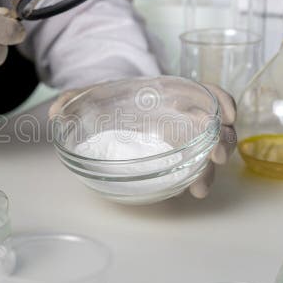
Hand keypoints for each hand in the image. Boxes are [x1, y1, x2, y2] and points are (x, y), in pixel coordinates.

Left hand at [49, 82, 235, 198]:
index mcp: (169, 95)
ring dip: (209, 169)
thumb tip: (56, 112)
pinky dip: (198, 177)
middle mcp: (181, 117)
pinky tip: (192, 190)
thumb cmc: (105, 101)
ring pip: (209, 151)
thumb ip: (73, 99)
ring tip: (200, 188)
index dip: (221, 100)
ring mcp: (180, 140)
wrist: (102, 115)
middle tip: (215, 158)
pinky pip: (194, 166)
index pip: (205, 92)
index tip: (227, 114)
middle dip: (222, 141)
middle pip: (215, 126)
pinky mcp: (174, 159)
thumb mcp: (89, 96)